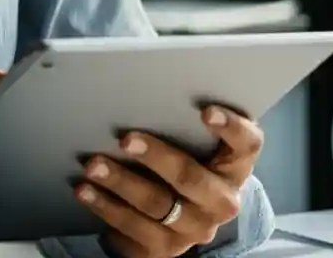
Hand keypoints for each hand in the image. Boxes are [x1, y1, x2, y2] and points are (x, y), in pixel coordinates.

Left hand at [74, 106, 264, 257]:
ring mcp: (195, 228)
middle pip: (192, 178)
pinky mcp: (166, 249)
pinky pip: (133, 227)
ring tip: (93, 165)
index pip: (247, 144)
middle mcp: (222, 201)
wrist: (173, 219)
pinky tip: (85, 190)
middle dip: (157, 157)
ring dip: (121, 182)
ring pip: (158, 204)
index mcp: (234, 167)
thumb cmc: (179, 165)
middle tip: (126, 139)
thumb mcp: (189, 147)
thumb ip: (179, 125)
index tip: (205, 111)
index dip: (231, 127)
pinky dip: (105, 206)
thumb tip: (137, 90)